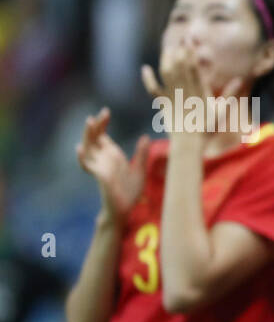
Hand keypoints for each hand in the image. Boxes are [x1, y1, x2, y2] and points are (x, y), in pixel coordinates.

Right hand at [76, 108, 148, 223]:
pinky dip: (82, 158)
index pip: (102, 135)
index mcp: (112, 155)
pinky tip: (79, 149)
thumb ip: (141, 153)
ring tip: (89, 122)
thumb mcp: (140, 169)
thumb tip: (145, 136)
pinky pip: (88, 166)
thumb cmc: (130, 191)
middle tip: (101, 113)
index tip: (105, 111)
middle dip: (96, 126)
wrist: (126, 209)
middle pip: (94, 138)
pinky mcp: (100, 177)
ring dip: (88, 136)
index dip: (102, 124)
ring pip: (88, 148)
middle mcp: (103, 159)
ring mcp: (100, 167)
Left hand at [141, 45, 245, 137]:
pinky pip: (153, 88)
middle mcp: (184, 90)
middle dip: (179, 50)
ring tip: (168, 49)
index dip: (190, 51)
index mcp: (199, 90)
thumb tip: (239, 79)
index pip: (193, 66)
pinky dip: (148, 79)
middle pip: (179, 64)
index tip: (190, 40)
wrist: (189, 144)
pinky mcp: (162, 103)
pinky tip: (145, 69)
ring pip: (166, 72)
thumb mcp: (221, 111)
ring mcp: (172, 95)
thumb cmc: (207, 129)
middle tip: (180, 38)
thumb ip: (230, 94)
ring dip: (165, 59)